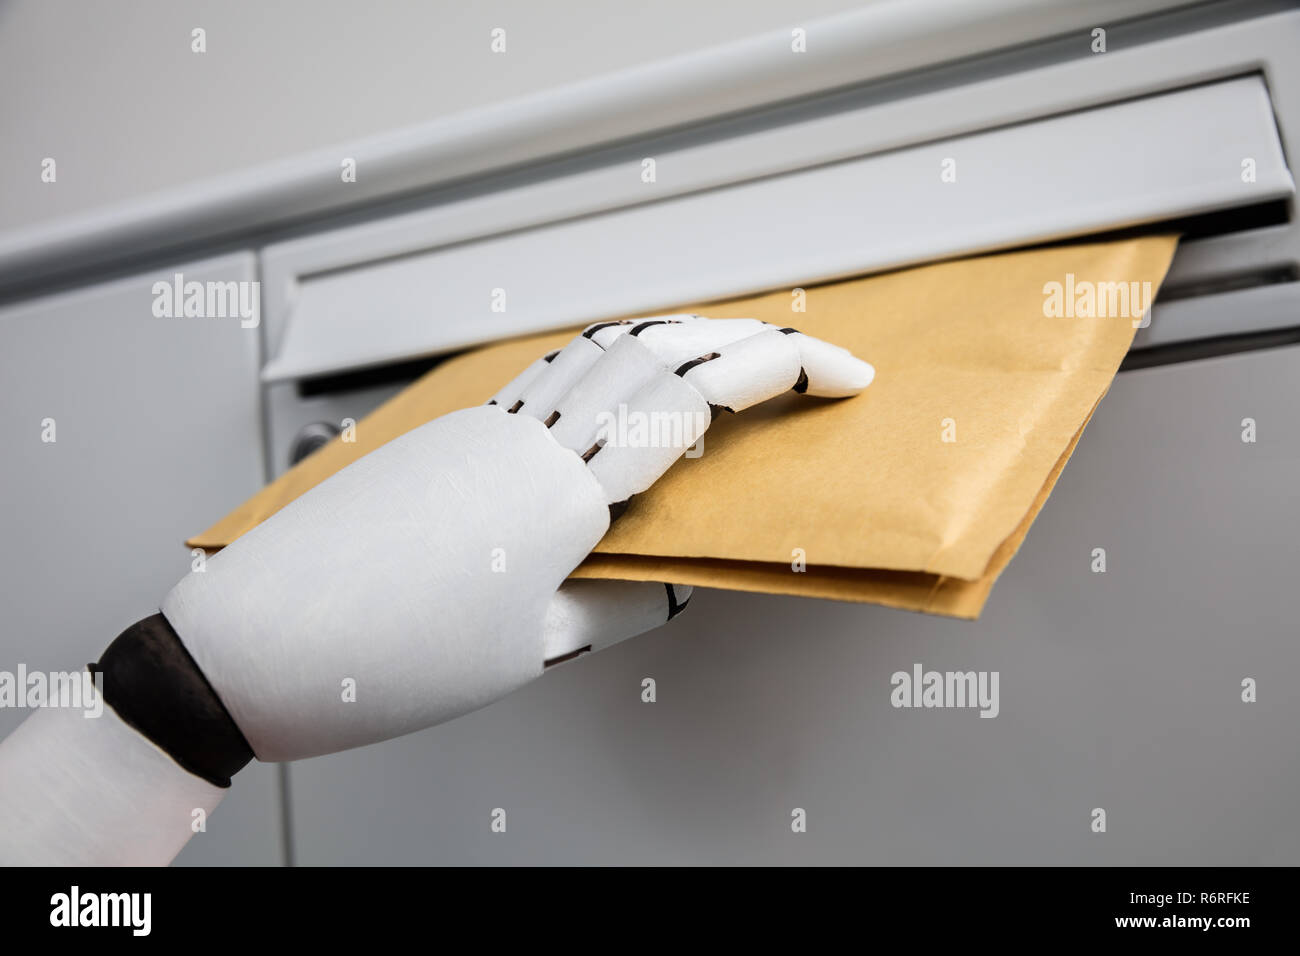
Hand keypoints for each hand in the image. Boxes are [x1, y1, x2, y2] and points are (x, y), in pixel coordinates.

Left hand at [162, 315, 873, 759]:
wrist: (253, 644)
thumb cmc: (383, 660)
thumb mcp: (529, 650)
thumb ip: (621, 601)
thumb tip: (677, 573)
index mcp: (559, 491)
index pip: (697, 396)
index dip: (787, 370)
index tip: (846, 377)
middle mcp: (526, 436)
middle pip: (663, 346)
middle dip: (755, 342)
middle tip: (812, 365)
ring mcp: (486, 425)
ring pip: (607, 342)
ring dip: (687, 336)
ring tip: (736, 363)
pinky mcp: (457, 432)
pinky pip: (555, 369)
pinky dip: (617, 356)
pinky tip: (631, 379)